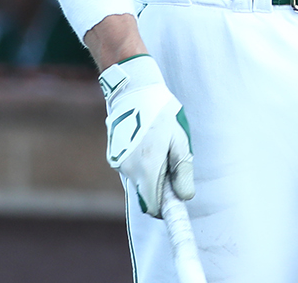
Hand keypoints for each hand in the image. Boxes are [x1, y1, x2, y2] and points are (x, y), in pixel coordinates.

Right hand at [98, 55, 194, 217]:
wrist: (133, 90)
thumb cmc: (161, 113)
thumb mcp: (180, 141)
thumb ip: (182, 171)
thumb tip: (184, 196)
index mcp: (148, 168)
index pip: (153, 206)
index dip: (164, 208)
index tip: (174, 202)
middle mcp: (129, 169)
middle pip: (145, 194)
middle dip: (158, 187)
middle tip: (170, 164)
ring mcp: (118, 162)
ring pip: (137, 181)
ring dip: (149, 173)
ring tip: (159, 145)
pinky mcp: (113, 155)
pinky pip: (130, 169)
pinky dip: (139, 164)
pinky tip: (146, 141)